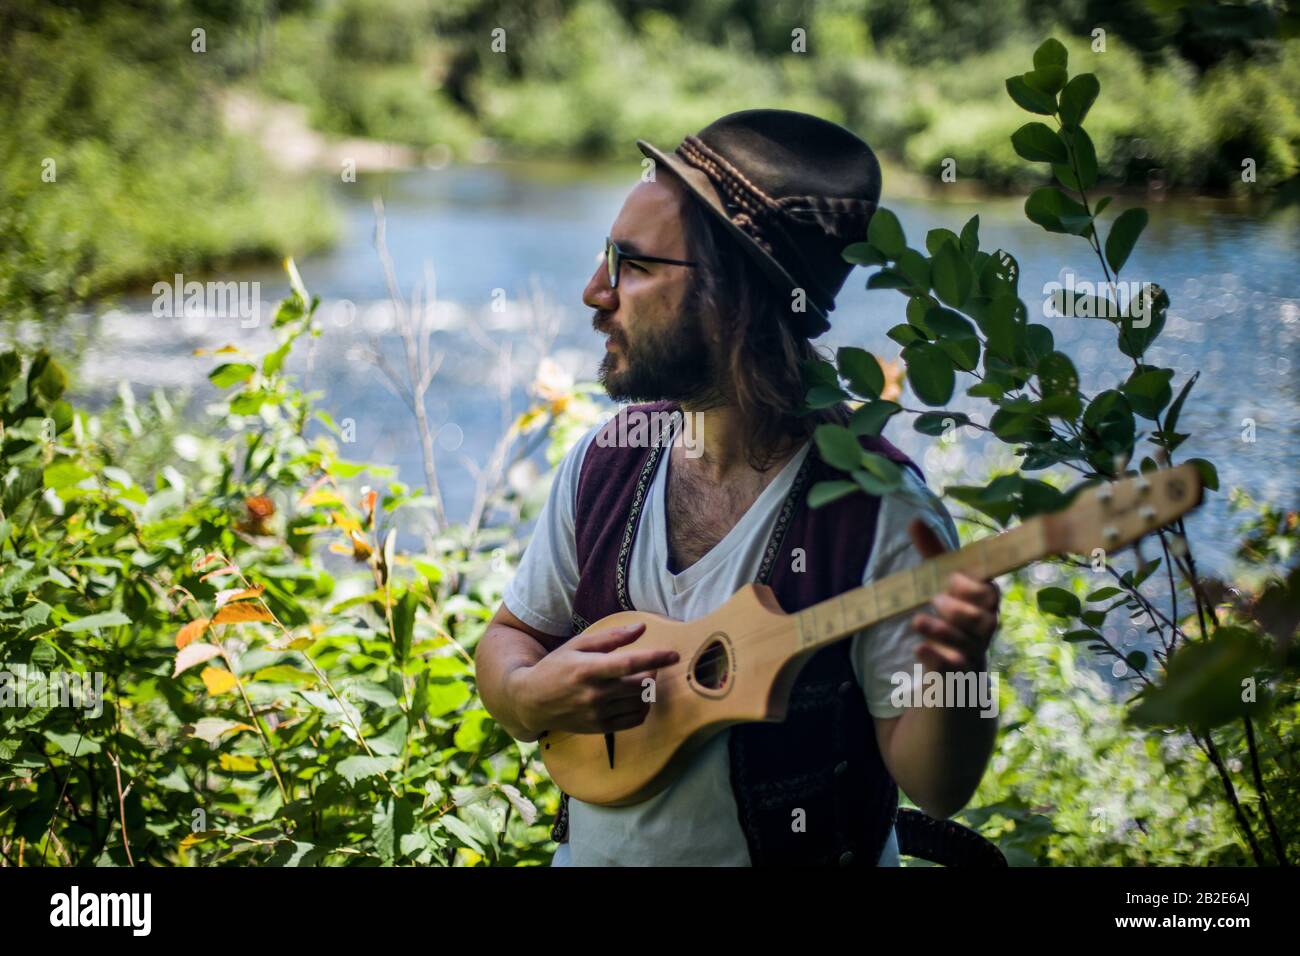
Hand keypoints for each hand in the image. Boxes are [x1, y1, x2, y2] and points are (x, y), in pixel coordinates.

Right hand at [510, 622, 678, 735]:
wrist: (531, 702)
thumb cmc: (556, 666)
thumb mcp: (578, 645)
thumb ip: (611, 637)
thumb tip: (641, 628)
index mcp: (588, 669)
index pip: (628, 664)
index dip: (654, 659)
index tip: (673, 654)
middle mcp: (594, 694)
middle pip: (640, 685)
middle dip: (652, 673)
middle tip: (649, 666)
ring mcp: (597, 714)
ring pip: (640, 703)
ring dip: (648, 691)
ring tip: (640, 681)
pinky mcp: (600, 728)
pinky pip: (634, 720)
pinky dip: (642, 709)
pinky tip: (635, 699)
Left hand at [907, 517, 999, 672]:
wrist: (954, 663)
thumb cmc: (952, 612)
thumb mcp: (941, 581)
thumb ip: (933, 553)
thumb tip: (916, 519)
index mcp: (985, 602)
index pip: (989, 593)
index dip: (972, 586)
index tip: (951, 579)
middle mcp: (985, 628)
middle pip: (982, 619)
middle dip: (958, 609)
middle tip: (935, 600)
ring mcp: (974, 652)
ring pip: (967, 643)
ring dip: (941, 631)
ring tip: (916, 621)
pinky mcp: (959, 674)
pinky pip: (953, 668)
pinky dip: (935, 658)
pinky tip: (918, 649)